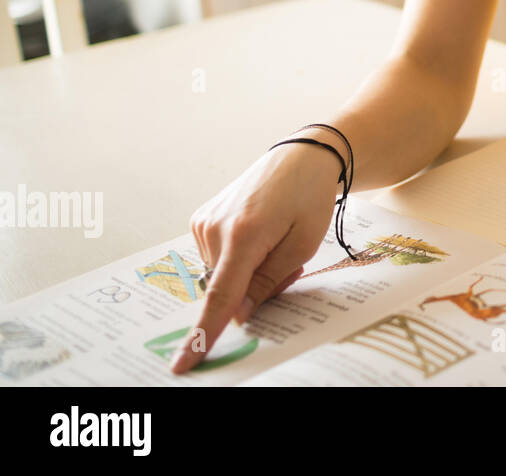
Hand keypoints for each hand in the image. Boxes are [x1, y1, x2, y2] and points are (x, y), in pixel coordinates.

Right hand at [170, 140, 342, 373]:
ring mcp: (203, 222)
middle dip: (255, 289)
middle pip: (227, 288)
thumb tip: (236, 315)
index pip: (220, 297)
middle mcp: (214, 228)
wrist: (300, 157)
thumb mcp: (302, 246)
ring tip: (276, 243)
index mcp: (244, 235)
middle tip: (288, 265)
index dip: (203, 334)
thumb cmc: (308, 199)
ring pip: (221, 275)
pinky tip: (259, 236)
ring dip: (247, 273)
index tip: (182, 364)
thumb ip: (267, 283)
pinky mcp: (200, 219)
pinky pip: (216, 258)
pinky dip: (237, 259)